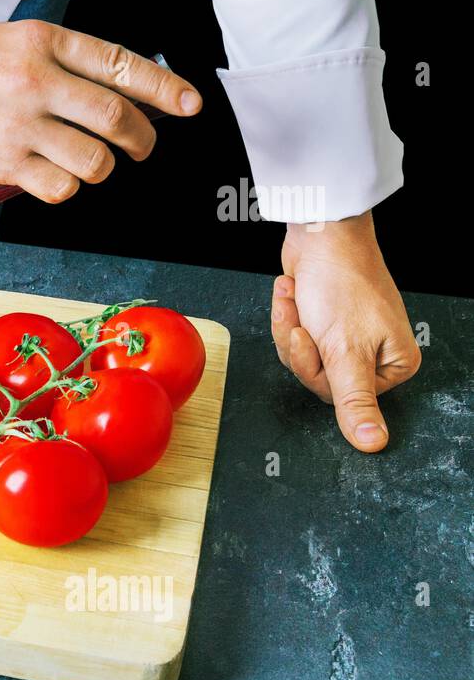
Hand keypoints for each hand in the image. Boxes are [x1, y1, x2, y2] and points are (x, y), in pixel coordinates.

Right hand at [0, 20, 201, 198]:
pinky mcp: (4, 164)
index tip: (188, 104)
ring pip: (94, 159)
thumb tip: (120, 90)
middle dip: (141, 138)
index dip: (163, 88)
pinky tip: (55, 178)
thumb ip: (60, 61)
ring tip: (90, 163)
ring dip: (103, 168)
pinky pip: (60, 188)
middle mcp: (34, 81)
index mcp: (40, 41)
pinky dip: (68, 188)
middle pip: (116, 116)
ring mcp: (19, 125)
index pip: (118, 63)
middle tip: (141, 146)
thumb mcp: (8, 42)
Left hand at [272, 211, 420, 451]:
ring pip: (301, 359)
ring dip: (289, 327)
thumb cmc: (340, 283)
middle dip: (298, 346)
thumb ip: (355, 401)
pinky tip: (291, 293)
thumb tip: (373, 444)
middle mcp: (374, 355)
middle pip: (317, 378)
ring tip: (297, 299)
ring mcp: (347, 338)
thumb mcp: (345, 350)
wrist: (320, 235)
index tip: (315, 340)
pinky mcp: (324, 323)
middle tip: (303, 320)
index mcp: (393, 366)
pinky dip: (286, 315)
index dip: (316, 370)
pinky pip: (293, 338)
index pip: (339, 397)